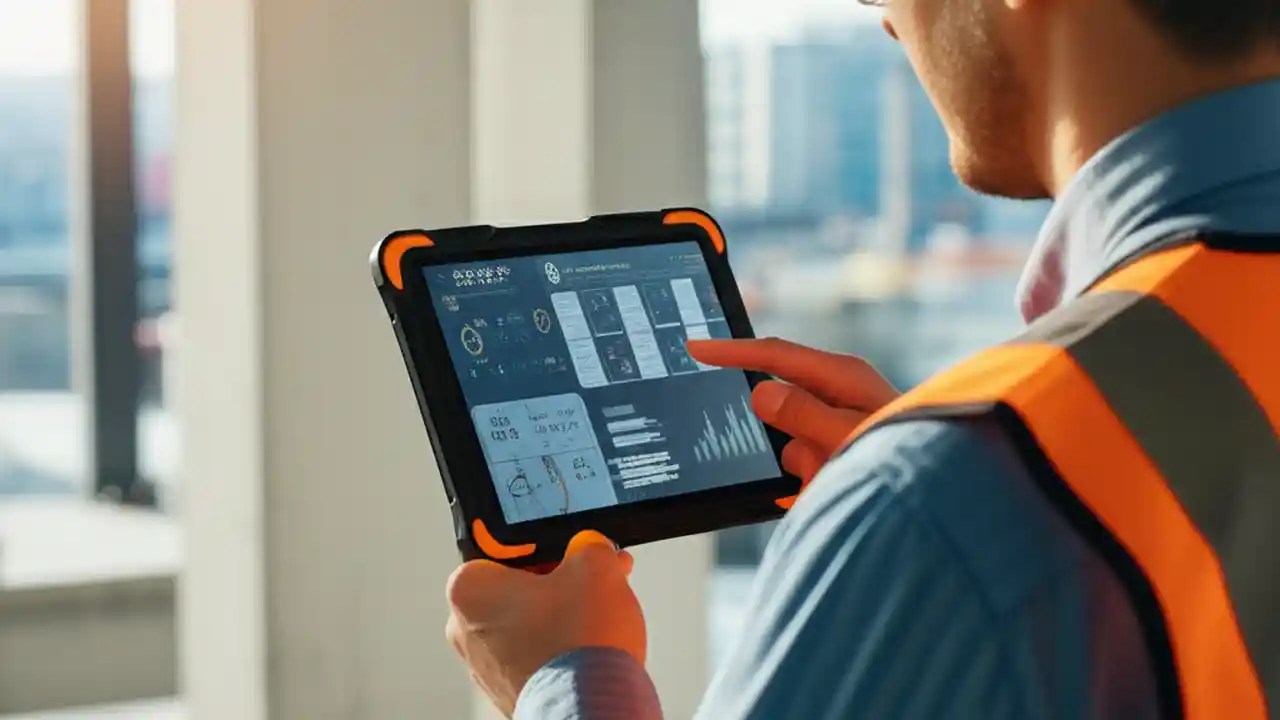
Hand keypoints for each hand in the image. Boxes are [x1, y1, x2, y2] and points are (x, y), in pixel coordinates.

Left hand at [446, 531, 643, 716]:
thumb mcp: (594, 566)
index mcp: (467, 588)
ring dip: (566, 612)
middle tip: (594, 577)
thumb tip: (591, 548)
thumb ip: (588, 545)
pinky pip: (538, 654)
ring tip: (604, 611)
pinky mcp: (511, 691)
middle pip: (519, 587)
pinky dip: (564, 645)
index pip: (502, 549)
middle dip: (561, 580)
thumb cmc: (576, 642)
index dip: (544, 546)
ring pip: (531, 622)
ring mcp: (486, 667)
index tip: (569, 549)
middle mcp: (465, 629)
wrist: (587, 709)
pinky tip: (593, 643)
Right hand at [687, 338, 897, 483]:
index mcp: (843, 375)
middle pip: (780, 406)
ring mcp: (839, 419)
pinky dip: (816, 478)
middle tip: (812, 466)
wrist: (945, 495)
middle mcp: (840, 392)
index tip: (696, 347)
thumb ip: (801, 414)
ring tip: (839, 483)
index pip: (775, 354)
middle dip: (788, 443)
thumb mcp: (848, 438)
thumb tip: (762, 394)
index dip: (732, 351)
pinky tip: (838, 487)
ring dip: (807, 467)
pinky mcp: (839, 445)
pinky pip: (807, 459)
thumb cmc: (906, 460)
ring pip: (791, 441)